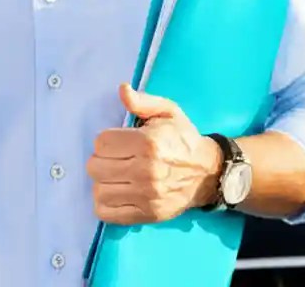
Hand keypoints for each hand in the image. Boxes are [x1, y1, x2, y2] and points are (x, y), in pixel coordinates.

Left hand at [86, 84, 222, 224]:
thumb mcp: (168, 112)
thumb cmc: (183, 139)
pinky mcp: (147, 214)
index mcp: (148, 143)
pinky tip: (115, 192)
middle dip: (101, 159)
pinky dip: (104, 203)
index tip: (117, 142)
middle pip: (95, 167)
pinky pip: (107, 213)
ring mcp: (146, 196)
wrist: (208, 173)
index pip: (101, 142)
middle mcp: (146, 171)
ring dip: (102, 182)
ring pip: (99, 190)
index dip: (105, 140)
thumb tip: (122, 90)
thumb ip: (142, 102)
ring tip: (114, 176)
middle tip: (114, 159)